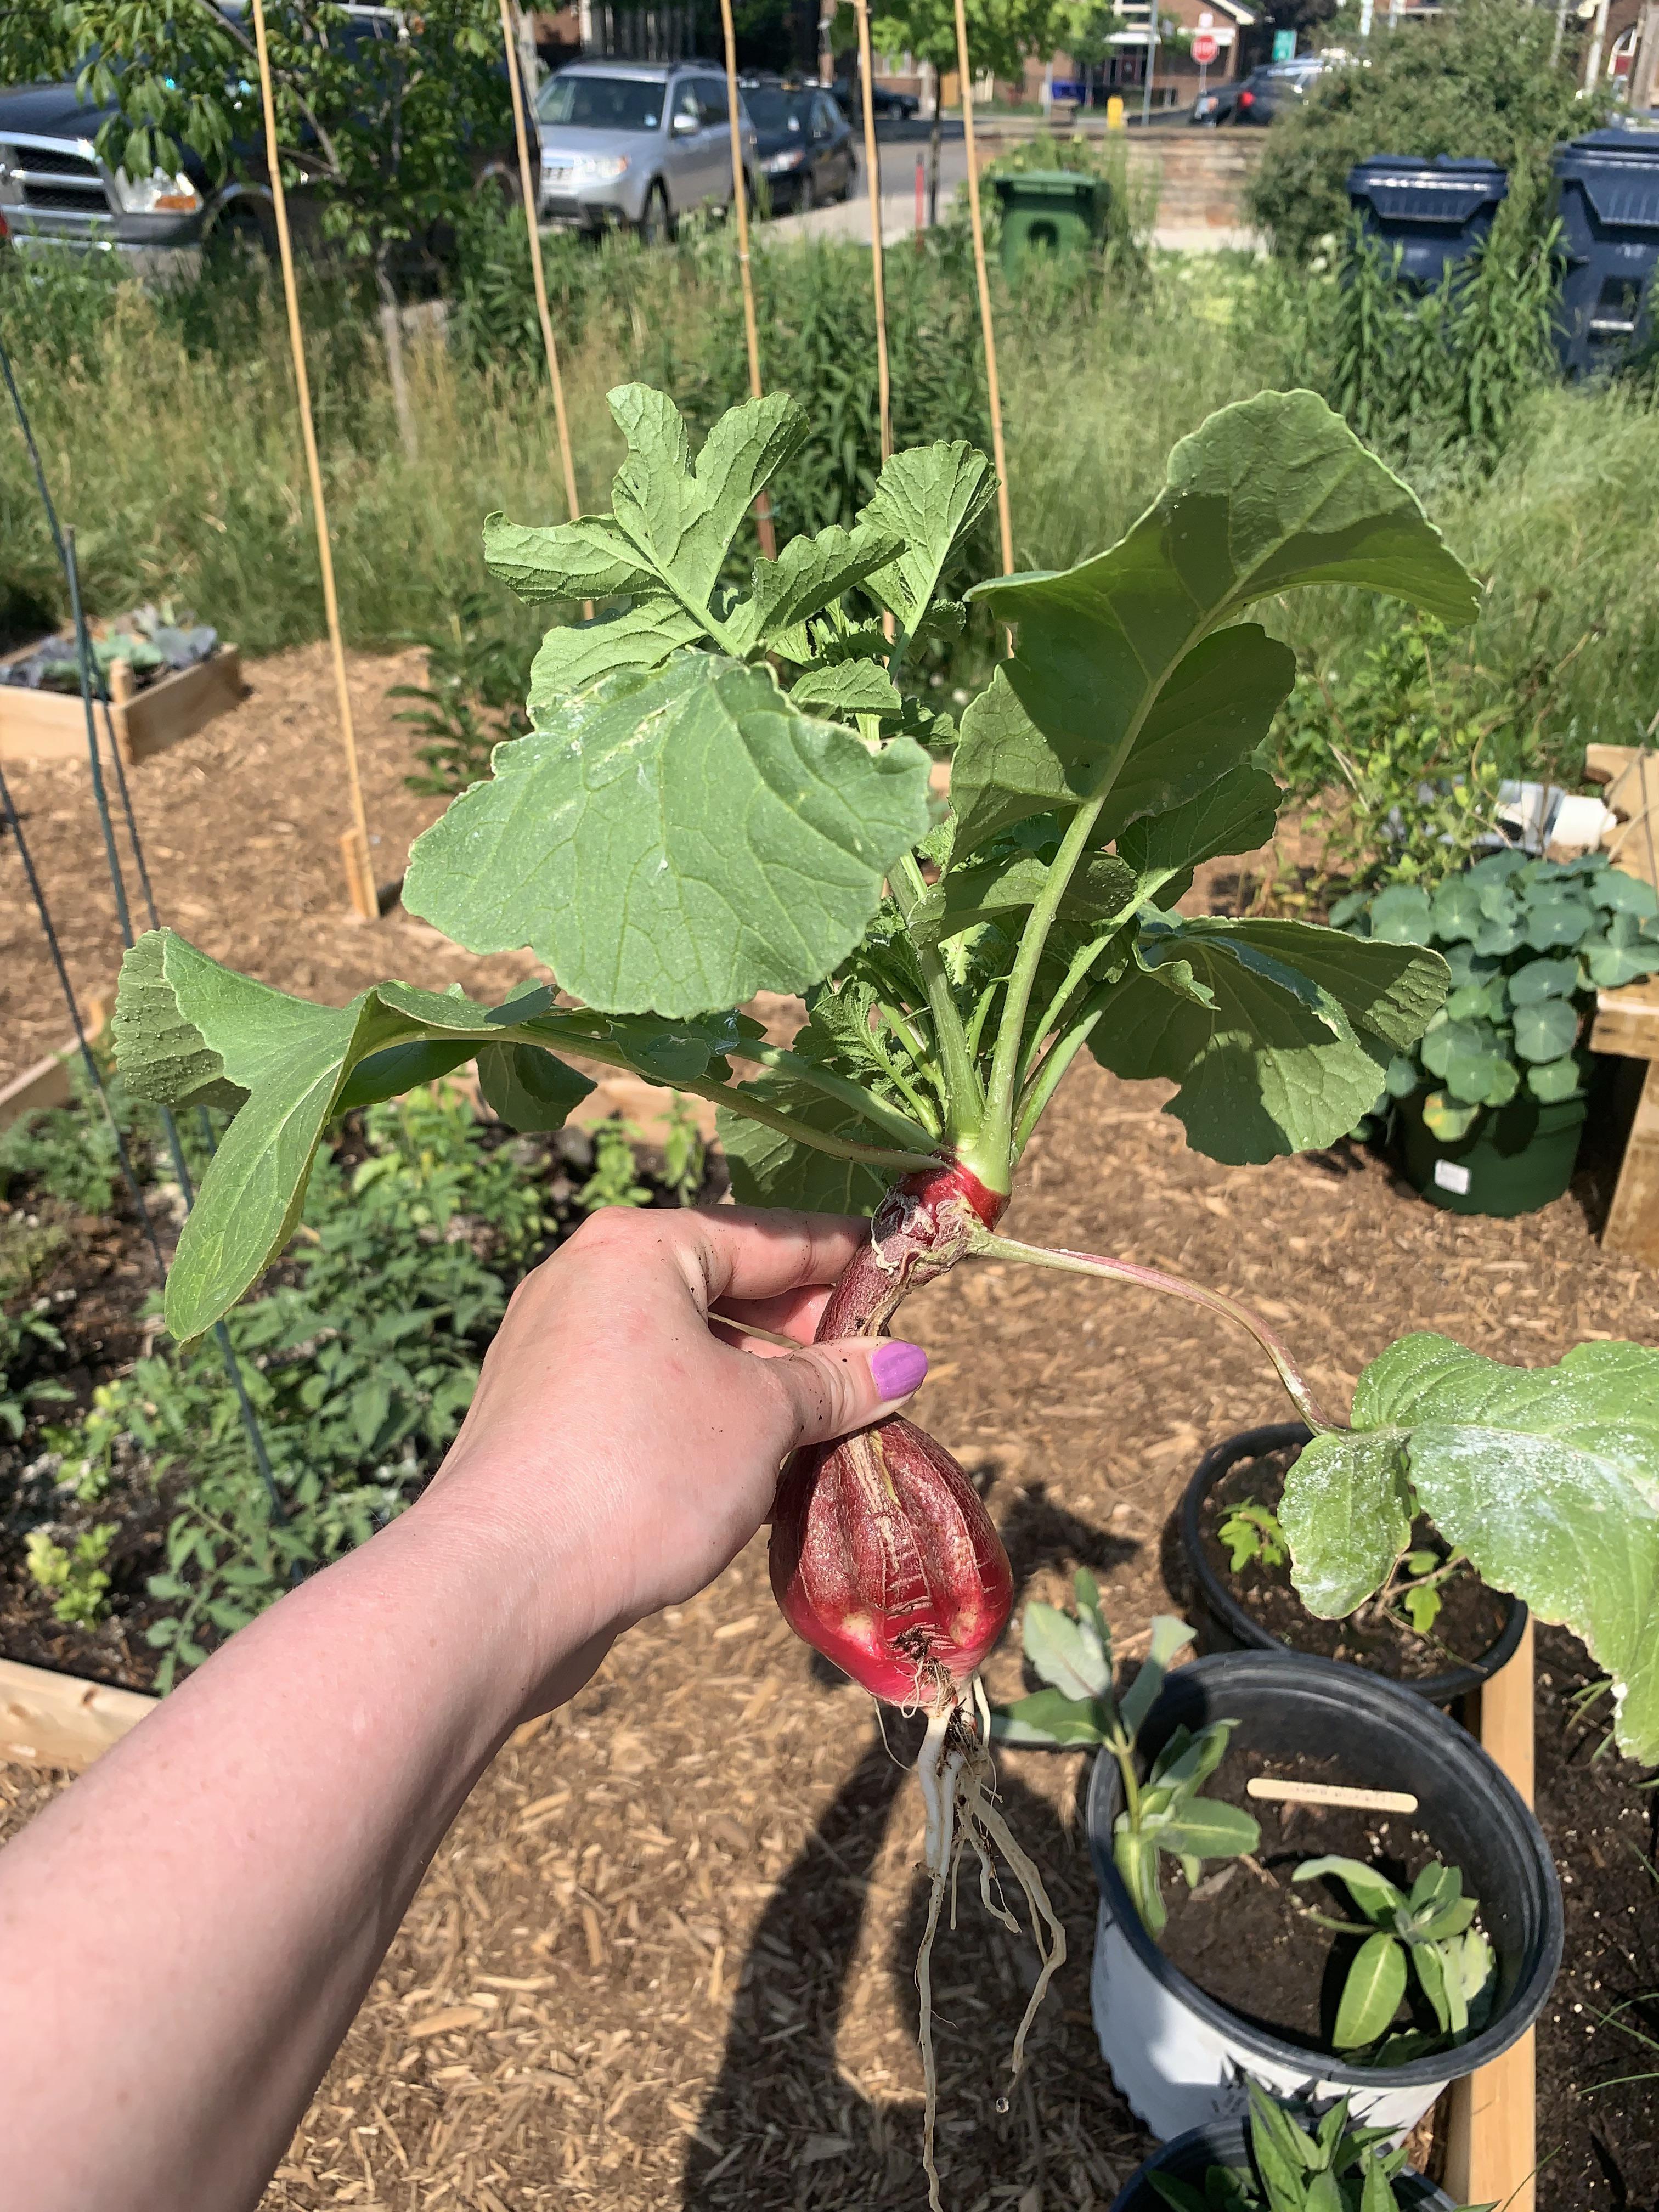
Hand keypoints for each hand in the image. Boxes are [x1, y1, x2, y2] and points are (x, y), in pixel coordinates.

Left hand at [418, 1204, 926, 1681]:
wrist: (503, 1584)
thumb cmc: (644, 1470)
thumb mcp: (763, 1417)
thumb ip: (833, 1383)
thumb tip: (902, 1362)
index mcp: (635, 1249)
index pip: (766, 1234)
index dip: (841, 1253)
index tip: (902, 1268)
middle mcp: (584, 1283)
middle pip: (722, 1288)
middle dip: (803, 1332)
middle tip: (877, 1368)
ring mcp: (555, 1354)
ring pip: (685, 1351)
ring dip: (759, 1386)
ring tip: (831, 1426)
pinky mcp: (543, 1422)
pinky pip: (647, 1399)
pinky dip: (706, 1420)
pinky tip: (757, 1468)